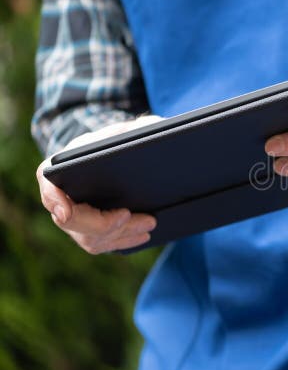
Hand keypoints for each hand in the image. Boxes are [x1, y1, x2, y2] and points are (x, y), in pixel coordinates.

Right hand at [37, 115, 162, 253]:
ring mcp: (72, 221)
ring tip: (149, 224)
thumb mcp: (116, 130)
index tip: (66, 212)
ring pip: (90, 238)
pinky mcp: (87, 233)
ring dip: (120, 234)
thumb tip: (156, 124)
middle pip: (73, 222)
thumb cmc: (105, 142)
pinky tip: (142, 235)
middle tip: (131, 216)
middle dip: (103, 223)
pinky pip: (101, 244)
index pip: (48, 188)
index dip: (55, 201)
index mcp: (54, 173)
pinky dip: (122, 242)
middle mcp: (58, 201)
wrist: (101, 160)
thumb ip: (133, 127)